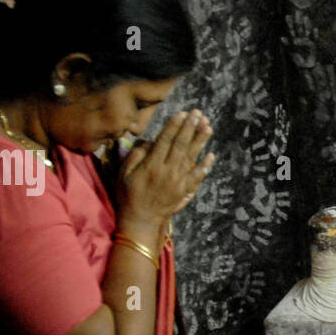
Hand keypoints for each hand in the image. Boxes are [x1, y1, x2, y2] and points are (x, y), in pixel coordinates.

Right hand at [116, 109, 214, 229]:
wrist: (141, 221)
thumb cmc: (128, 195)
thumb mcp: (124, 173)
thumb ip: (136, 155)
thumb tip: (151, 142)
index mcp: (152, 165)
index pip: (166, 140)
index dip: (175, 126)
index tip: (183, 113)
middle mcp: (168, 171)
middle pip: (181, 145)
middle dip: (190, 128)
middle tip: (198, 113)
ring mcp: (179, 182)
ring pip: (192, 158)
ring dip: (200, 141)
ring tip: (208, 127)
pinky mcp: (185, 191)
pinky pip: (198, 177)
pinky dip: (205, 166)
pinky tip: (211, 155)